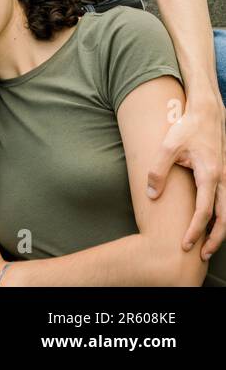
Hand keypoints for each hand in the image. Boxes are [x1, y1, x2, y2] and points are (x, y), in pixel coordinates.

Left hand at [147, 99, 224, 258]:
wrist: (206, 114)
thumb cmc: (186, 129)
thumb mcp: (167, 147)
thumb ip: (158, 171)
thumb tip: (152, 195)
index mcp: (210, 175)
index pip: (204, 211)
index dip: (195, 230)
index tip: (185, 244)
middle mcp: (224, 179)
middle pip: (224, 218)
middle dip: (214, 239)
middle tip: (202, 255)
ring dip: (220, 230)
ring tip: (208, 246)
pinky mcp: (225, 176)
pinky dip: (221, 217)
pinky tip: (211, 224)